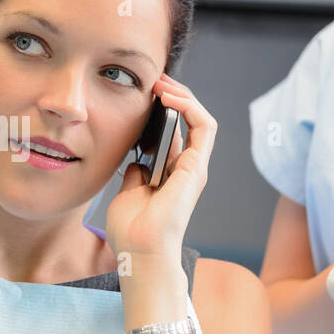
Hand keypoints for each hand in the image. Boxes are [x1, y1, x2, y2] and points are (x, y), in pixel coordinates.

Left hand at [105, 73, 215, 263]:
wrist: (139, 252)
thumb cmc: (132, 232)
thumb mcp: (129, 194)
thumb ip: (136, 175)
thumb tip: (135, 161)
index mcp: (172, 175)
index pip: (175, 133)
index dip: (163, 110)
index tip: (143, 95)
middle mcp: (187, 169)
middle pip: (189, 122)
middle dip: (174, 96)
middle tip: (153, 81)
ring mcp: (195, 168)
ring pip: (201, 119)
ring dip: (183, 96)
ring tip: (161, 83)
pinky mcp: (197, 167)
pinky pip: (204, 127)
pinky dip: (190, 106)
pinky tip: (170, 96)